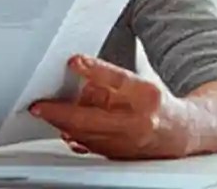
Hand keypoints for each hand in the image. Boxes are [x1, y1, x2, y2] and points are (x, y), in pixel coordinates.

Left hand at [30, 55, 193, 159]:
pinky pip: (89, 145)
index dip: (94, 69)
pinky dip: (73, 135)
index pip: (117, 80)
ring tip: (46, 112)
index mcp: (144, 98)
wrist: (177, 133)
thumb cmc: (156, 105)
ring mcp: (125, 143)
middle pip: (92, 119)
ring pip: (86, 135)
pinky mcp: (116, 155)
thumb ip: (107, 77)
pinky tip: (64, 127)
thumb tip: (79, 69)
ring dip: (63, 124)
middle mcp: (136, 123)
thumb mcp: (136, 82)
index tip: (74, 61)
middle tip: (39, 105)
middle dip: (61, 113)